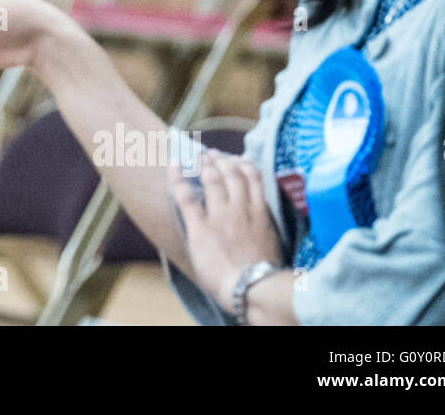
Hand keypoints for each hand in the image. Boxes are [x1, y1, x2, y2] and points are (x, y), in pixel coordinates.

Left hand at [167, 149, 281, 313]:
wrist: (251, 288)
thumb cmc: (262, 276)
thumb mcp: (271, 245)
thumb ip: (264, 228)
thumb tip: (259, 223)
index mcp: (259, 214)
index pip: (254, 178)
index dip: (244, 164)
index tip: (238, 160)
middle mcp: (240, 209)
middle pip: (232, 174)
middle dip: (222, 160)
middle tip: (214, 155)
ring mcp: (220, 216)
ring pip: (212, 179)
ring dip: (205, 164)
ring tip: (199, 157)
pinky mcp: (200, 227)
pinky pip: (186, 196)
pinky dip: (177, 177)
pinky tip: (172, 164)